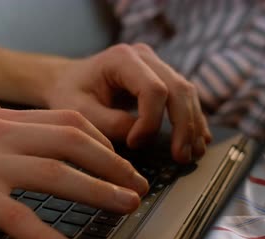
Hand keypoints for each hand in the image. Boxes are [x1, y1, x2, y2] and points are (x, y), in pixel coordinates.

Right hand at [0, 103, 148, 238]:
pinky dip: (46, 237)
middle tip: (137, 186)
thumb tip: (18, 122)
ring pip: (54, 172)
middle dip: (113, 164)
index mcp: (0, 119)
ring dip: (97, 191)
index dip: (102, 142)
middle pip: (72, 140)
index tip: (120, 162)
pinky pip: (17, 216)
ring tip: (125, 207)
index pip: (66, 121)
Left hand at [44, 43, 211, 163]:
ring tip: (192, 153)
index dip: (150, 121)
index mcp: (121, 58)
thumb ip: (110, 124)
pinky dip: (191, 119)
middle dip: (183, 126)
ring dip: (192, 125)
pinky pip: (183, 98)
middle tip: (181, 157)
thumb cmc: (69, 93)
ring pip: (186, 93)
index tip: (134, 143)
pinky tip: (198, 139)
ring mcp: (155, 65)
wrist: (66, 80)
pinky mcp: (161, 78)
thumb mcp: (79, 111)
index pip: (153, 89)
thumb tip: (141, 138)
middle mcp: (144, 56)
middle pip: (178, 89)